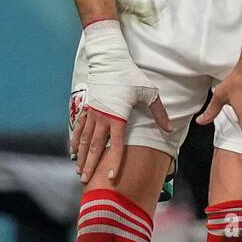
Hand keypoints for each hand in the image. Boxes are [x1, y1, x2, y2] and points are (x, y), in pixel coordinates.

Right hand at [69, 21, 170, 182]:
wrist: (109, 60)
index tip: (111, 177)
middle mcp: (102, 118)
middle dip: (90, 165)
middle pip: (94, 147)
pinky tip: (72, 151)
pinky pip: (79, 128)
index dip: (114, 162)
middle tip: (85, 181)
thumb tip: (169, 128)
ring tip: (79, 171)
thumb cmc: (130, 76)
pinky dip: (75, 141)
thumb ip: (159, 113)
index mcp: (117, 118)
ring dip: (81, 157)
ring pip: (84, 140)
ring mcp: (92, 113)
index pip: (115, 146)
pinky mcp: (86, 108)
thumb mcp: (149, 93)